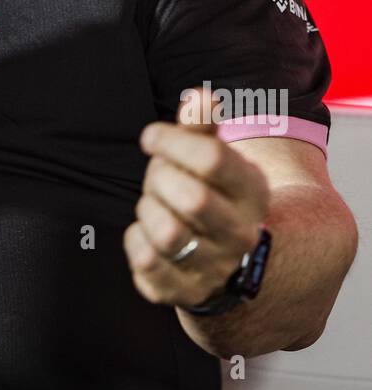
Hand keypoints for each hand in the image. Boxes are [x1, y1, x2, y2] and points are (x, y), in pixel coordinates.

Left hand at [123, 85, 269, 308]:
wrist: (223, 260)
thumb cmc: (207, 192)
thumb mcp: (211, 156)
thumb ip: (202, 126)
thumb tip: (199, 98)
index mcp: (252, 192)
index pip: (213, 158)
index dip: (171, 140)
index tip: (151, 137)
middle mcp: (241, 235)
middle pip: (192, 198)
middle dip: (160, 178)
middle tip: (155, 174)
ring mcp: (215, 268)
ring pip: (167, 233)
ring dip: (148, 209)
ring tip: (154, 204)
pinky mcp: (183, 292)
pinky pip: (146, 263)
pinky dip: (136, 239)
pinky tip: (146, 232)